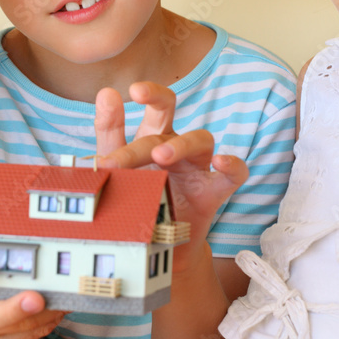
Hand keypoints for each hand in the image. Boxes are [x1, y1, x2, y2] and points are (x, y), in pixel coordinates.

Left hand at [94, 82, 247, 269]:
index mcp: (154, 137)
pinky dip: (232, 165)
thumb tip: (106, 93)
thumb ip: (110, 133)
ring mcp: (196, 167)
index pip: (154, 106)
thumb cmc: (137, 198)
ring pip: (199, 140)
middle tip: (137, 97)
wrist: (154, 248)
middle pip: (169, 116)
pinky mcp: (212, 193)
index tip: (133, 90)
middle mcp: (176, 146)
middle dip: (156, 103)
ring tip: (161, 157)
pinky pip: (232, 175)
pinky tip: (221, 162)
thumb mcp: (117, 167)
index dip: (148, 93)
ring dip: (181, 145)